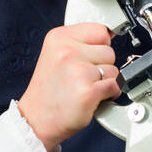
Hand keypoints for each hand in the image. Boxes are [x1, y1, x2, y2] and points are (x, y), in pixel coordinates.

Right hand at [17, 23, 121, 151]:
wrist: (36, 120)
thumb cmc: (48, 91)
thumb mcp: (55, 54)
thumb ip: (80, 43)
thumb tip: (110, 34)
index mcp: (59, 38)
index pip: (100, 31)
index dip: (98, 48)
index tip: (88, 58)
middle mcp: (67, 51)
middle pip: (109, 51)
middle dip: (101, 66)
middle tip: (80, 77)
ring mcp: (78, 71)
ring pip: (114, 69)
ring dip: (104, 82)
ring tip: (83, 88)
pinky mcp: (88, 92)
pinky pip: (115, 86)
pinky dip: (108, 95)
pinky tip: (90, 98)